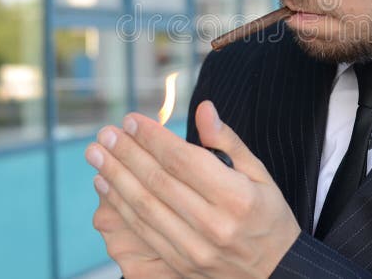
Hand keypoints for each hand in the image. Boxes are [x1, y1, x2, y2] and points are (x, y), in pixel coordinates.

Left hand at [85, 100, 301, 277]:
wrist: (275, 272)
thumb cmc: (268, 215)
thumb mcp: (260, 174)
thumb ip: (228, 142)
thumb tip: (204, 109)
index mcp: (236, 196)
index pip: (182, 160)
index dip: (152, 138)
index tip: (130, 120)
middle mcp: (214, 224)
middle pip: (158, 182)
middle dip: (126, 153)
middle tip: (105, 133)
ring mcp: (195, 248)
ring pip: (144, 207)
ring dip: (115, 177)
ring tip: (96, 154)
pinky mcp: (181, 264)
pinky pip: (143, 231)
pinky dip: (120, 206)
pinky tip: (106, 185)